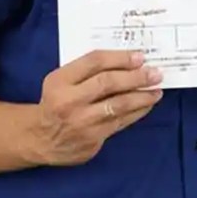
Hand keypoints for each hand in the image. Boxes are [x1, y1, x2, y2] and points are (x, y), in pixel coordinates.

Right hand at [29, 50, 163, 165]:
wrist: (40, 139)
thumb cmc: (57, 102)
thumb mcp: (62, 81)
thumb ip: (87, 71)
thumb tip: (129, 61)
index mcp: (59, 81)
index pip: (94, 62)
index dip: (120, 58)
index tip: (140, 57)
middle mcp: (69, 102)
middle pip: (108, 83)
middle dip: (136, 77)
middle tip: (155, 73)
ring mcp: (81, 123)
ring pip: (119, 105)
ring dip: (143, 96)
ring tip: (156, 90)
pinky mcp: (92, 140)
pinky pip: (121, 122)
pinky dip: (137, 112)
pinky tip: (146, 105)